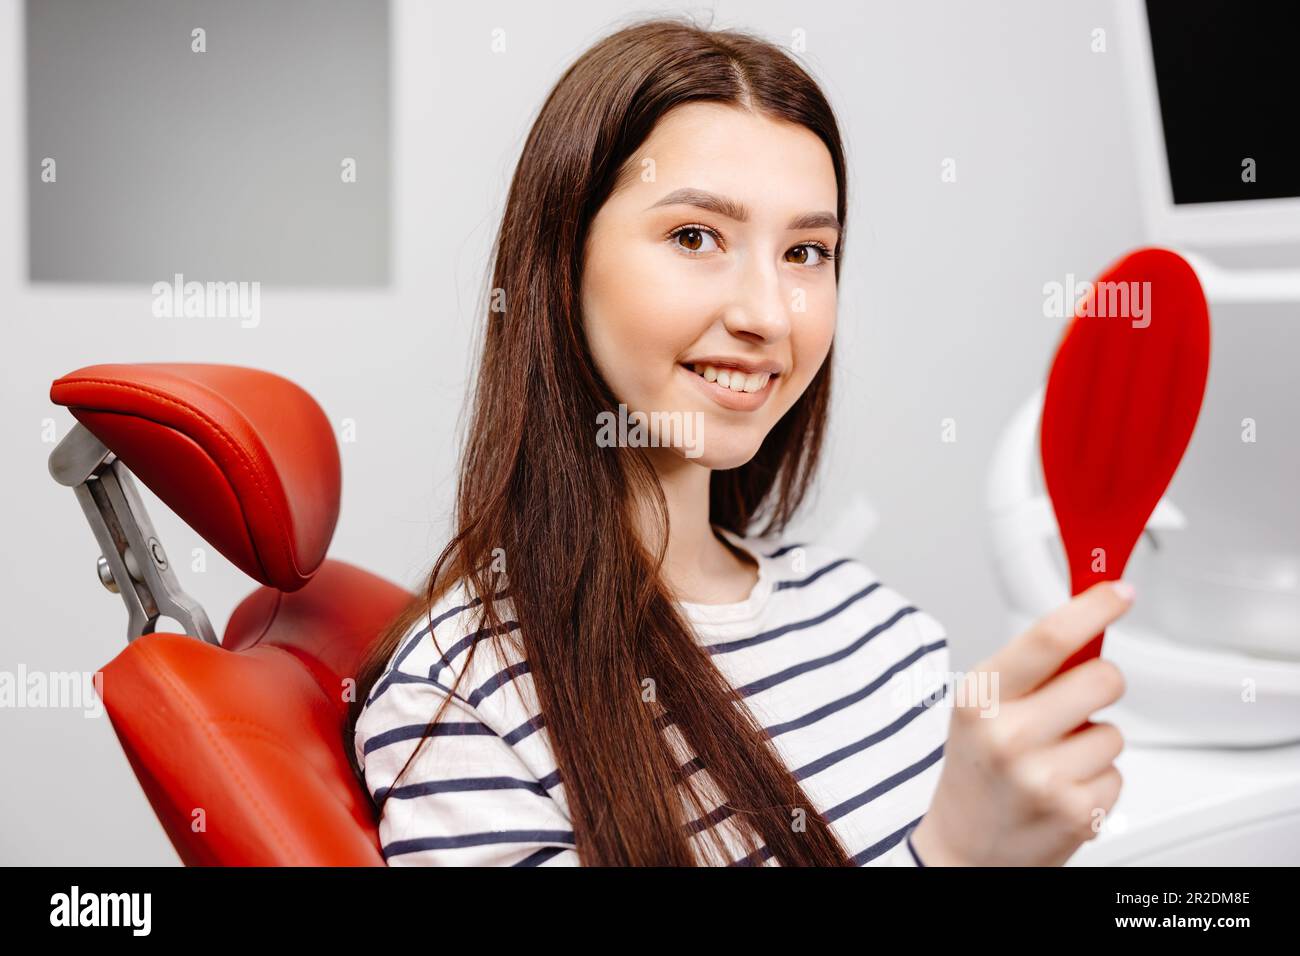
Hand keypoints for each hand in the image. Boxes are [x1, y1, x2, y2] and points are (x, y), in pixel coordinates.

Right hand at [909, 580, 1133, 864]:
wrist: (964, 847)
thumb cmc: (976, 769)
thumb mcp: (981, 707)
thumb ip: (1030, 669)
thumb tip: (1088, 622)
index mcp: (980, 697)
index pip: (1048, 638)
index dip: (1094, 607)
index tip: (1119, 592)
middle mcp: (1008, 735)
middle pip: (1102, 677)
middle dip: (1099, 684)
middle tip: (1073, 703)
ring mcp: (1043, 777)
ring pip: (1114, 732)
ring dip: (1093, 743)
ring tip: (1052, 761)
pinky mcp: (1075, 812)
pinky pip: (1118, 773)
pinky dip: (1097, 780)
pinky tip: (1062, 789)